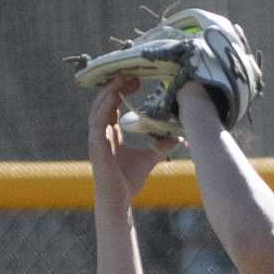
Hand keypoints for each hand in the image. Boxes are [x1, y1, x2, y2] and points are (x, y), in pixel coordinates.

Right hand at [88, 79, 177, 204]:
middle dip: (115, 85)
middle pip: (105, 101)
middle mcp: (101, 132)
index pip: (113, 105)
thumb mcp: (149, 158)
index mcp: (110, 133)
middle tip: (130, 72)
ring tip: (121, 78)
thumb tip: (178, 137)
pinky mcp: (96, 145)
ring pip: (99, 107)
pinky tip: (113, 96)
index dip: (121, 90)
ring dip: (109, 91)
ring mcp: (96, 138)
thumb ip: (161, 146)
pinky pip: (97, 121)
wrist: (119, 201)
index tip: (135, 80)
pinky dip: (104, 107)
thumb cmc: (129, 182)